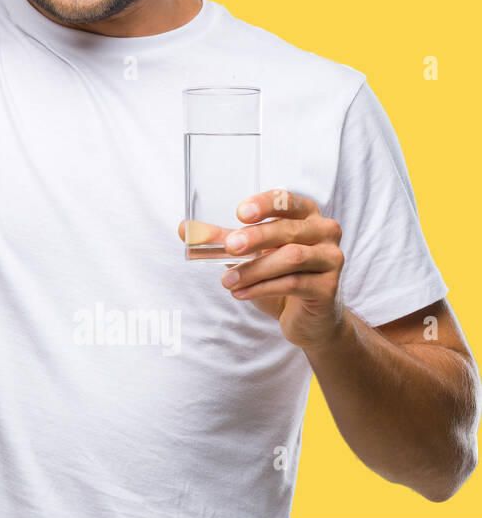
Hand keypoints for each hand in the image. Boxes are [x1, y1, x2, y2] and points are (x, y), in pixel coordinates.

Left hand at [177, 188, 346, 349]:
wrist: (308, 317)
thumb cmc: (278, 275)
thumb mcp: (250, 255)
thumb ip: (221, 239)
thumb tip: (185, 229)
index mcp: (306, 214)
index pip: (286, 200)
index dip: (264, 204)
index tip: (239, 214)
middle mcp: (325, 231)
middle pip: (288, 229)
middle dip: (255, 238)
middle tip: (228, 248)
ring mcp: (331, 258)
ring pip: (292, 257)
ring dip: (254, 269)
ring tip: (227, 281)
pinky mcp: (329, 286)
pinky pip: (294, 283)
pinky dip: (263, 288)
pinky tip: (240, 294)